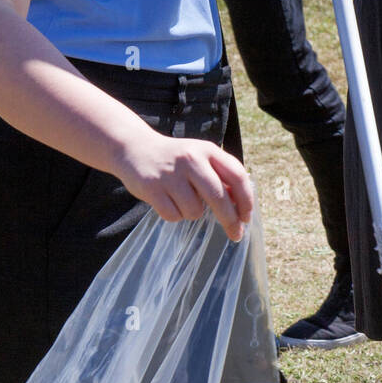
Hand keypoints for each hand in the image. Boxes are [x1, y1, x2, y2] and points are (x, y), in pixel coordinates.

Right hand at [115, 127, 254, 240]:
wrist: (134, 148)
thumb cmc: (175, 160)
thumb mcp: (200, 158)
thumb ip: (220, 177)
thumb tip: (240, 206)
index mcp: (207, 150)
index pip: (237, 176)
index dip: (246, 200)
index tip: (246, 218)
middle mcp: (191, 159)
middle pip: (219, 197)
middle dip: (230, 220)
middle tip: (235, 234)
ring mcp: (170, 174)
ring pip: (195, 211)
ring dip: (192, 213)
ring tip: (181, 199)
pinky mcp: (152, 188)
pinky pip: (174, 216)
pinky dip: (174, 215)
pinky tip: (166, 201)